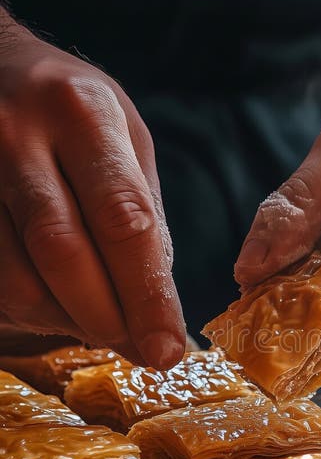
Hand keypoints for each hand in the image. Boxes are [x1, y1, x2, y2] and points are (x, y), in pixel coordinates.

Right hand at [0, 16, 184, 365]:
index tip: (167, 350)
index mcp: (84, 114)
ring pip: (16, 280)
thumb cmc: (71, 108)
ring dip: (65, 322)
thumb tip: (157, 306)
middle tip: (138, 350)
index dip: (148, 297)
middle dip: (107, 320)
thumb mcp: (125, 136)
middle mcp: (18, 134)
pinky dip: (26, 310)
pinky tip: (54, 305)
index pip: (124, 222)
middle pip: (64, 255)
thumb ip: (143, 213)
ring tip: (97, 323)